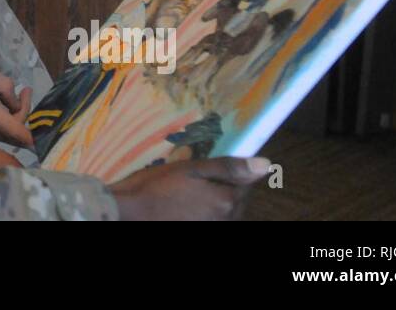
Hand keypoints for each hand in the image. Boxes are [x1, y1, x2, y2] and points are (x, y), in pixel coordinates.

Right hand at [0, 61, 32, 147]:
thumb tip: (16, 103)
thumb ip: (5, 87)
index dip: (35, 131)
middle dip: (24, 113)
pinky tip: (1, 105)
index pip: (19, 134)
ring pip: (5, 134)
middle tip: (24, 91)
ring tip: (15, 95)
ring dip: (14, 117)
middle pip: (15, 133)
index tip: (36, 108)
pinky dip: (3, 121)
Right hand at [108, 156, 269, 219]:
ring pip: (227, 214)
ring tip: (192, 195)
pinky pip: (213, 221)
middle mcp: (226, 220)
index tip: (211, 168)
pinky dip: (207, 215)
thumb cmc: (157, 186)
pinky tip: (188, 209)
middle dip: (226, 189)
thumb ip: (228, 167)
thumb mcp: (190, 168)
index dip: (231, 173)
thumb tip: (266, 165)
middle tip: (200, 180)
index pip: (246, 183)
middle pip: (237, 202)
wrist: (130, 212)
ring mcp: (213, 228)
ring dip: (217, 203)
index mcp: (227, 200)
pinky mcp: (201, 231)